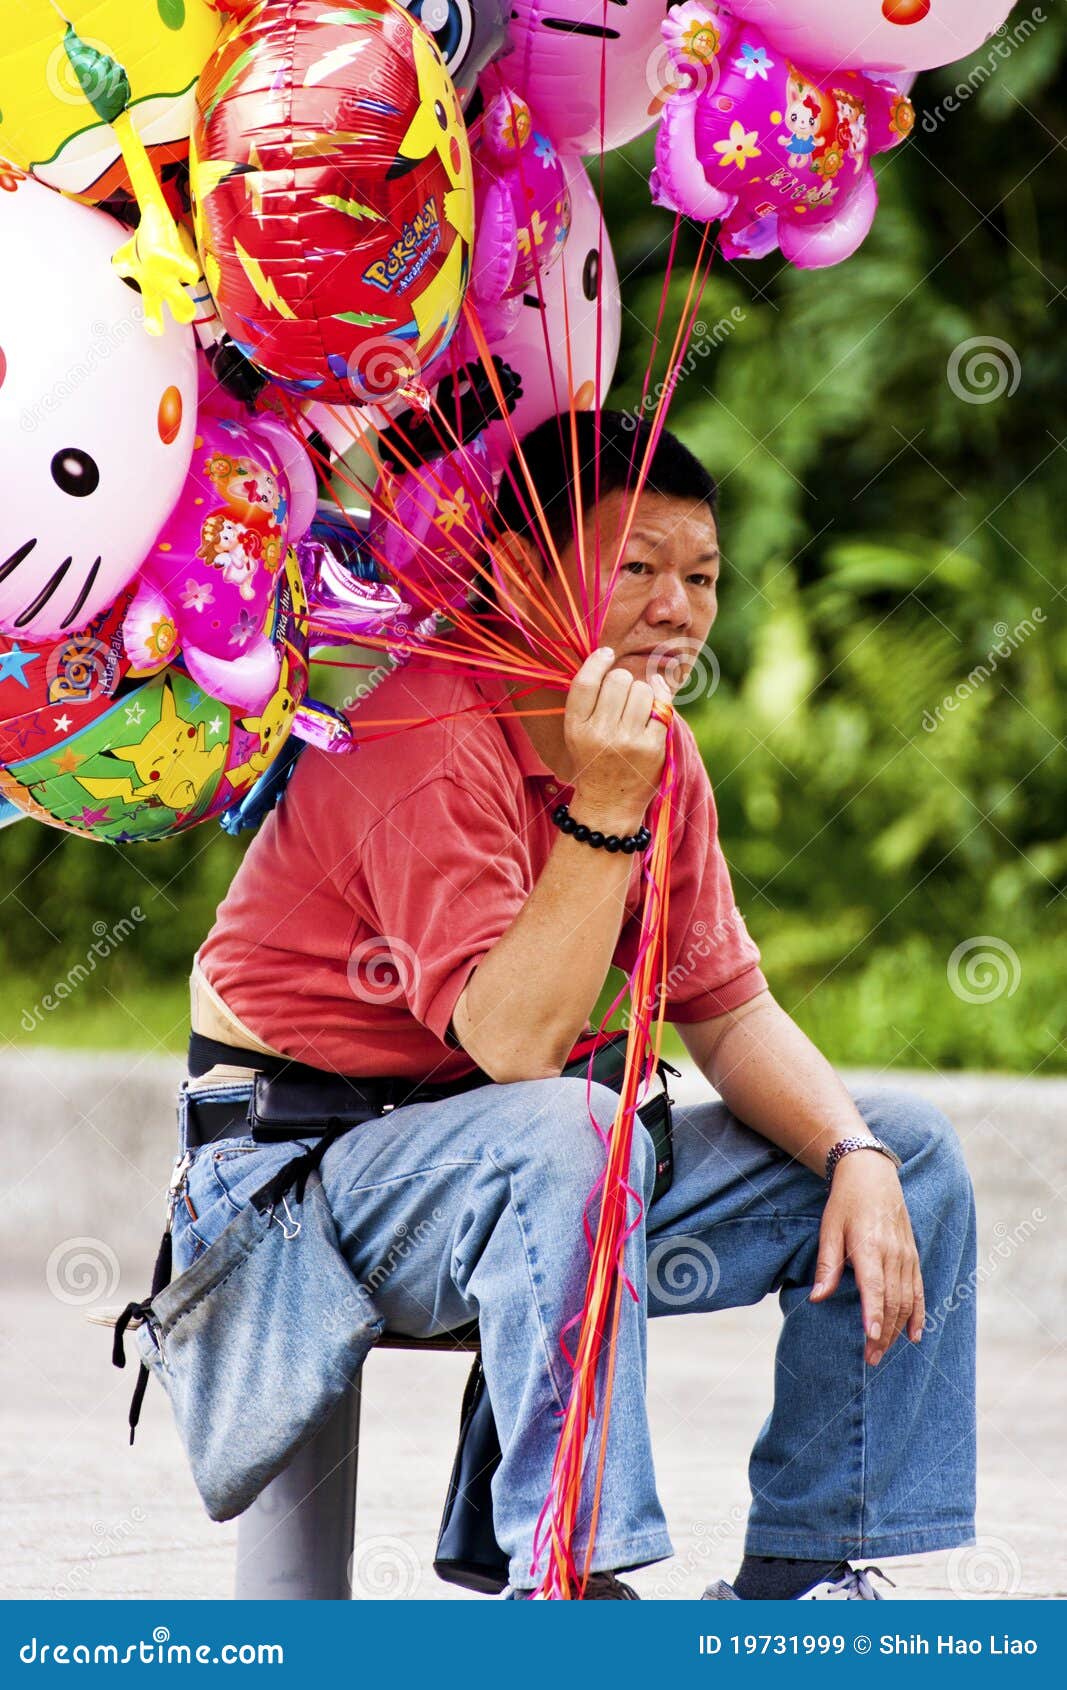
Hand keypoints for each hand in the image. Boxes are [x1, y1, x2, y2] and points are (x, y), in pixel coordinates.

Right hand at [564, 647, 670, 831]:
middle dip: (623, 681)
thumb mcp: (577, 733)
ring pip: (642, 690)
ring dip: (643, 692)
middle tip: (623, 696)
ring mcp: (627, 741)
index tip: (606, 653)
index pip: (585, 682)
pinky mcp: (652, 747)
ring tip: (638, 707)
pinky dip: (661, 699)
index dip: (597, 661)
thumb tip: (610, 655)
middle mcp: (600, 733)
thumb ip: (588, 700)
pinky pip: (662, 707)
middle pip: (618, 680)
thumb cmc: (594, 761)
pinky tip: (657, 700)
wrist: (608, 805)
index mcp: (576, 727)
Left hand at [809, 1150, 924, 1365]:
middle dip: (884, 1334)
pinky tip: (914, 1336)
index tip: (871, 1339)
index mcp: (870, 1247)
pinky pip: (919, 1290)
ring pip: (907, 1300)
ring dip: (898, 1329)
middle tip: (870, 1359)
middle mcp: (893, 1254)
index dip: (874, 1315)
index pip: (874, 1288)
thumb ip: (827, 1265)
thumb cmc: (845, 1203)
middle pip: (893, 1301)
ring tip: (883, 1352)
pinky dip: (919, 1315)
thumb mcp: (829, 1229)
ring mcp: (907, 1256)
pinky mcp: (913, 1256)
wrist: (872, 1175)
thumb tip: (817, 1298)